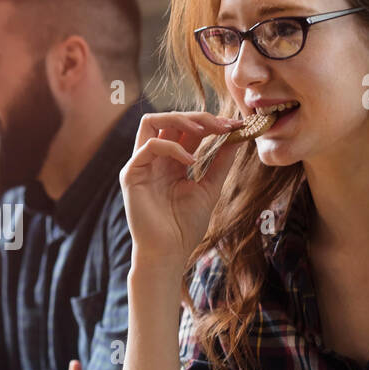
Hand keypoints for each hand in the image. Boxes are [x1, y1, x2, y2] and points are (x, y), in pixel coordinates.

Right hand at [119, 110, 242, 274]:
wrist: (169, 253)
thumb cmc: (185, 227)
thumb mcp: (209, 188)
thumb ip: (220, 162)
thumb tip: (237, 136)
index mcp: (171, 162)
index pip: (187, 130)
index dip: (211, 123)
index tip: (236, 126)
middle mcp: (154, 159)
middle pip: (169, 119)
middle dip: (199, 117)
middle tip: (224, 124)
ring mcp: (140, 164)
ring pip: (152, 121)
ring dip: (181, 120)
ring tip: (206, 130)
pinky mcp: (131, 174)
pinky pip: (149, 146)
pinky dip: (173, 148)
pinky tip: (190, 161)